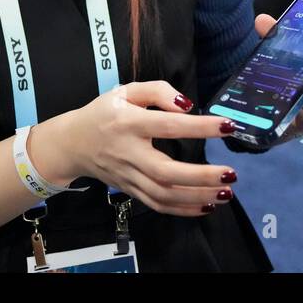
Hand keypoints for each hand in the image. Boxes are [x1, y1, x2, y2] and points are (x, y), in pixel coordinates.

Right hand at [34, 81, 241, 217]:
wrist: (72, 143)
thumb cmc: (103, 113)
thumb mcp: (125, 91)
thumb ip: (156, 91)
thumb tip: (187, 106)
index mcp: (128, 123)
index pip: (168, 125)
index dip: (199, 127)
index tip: (228, 126)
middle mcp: (129, 153)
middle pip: (165, 172)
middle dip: (201, 176)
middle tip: (230, 173)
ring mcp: (129, 176)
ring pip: (163, 194)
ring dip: (197, 197)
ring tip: (225, 192)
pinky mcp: (130, 190)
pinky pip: (157, 205)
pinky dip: (183, 210)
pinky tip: (206, 206)